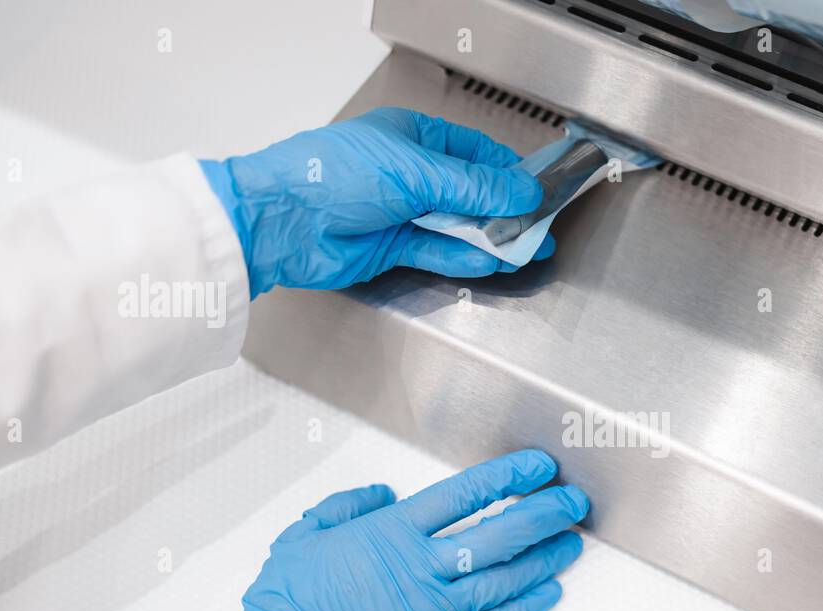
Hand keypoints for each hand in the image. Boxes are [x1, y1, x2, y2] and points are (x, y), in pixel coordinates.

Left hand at [199, 108, 554, 296]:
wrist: (283, 220)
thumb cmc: (334, 175)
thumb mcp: (416, 172)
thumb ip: (474, 187)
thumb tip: (522, 193)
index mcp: (414, 138)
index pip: (476, 155)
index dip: (510, 174)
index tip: (539, 193)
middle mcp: (410, 174)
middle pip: (471, 194)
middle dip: (505, 212)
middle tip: (539, 228)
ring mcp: (402, 213)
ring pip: (457, 227)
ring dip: (490, 239)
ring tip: (524, 250)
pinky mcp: (393, 247)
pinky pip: (438, 253)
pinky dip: (464, 258)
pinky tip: (490, 261)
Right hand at [241, 450, 587, 610]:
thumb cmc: (291, 603)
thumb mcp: (305, 536)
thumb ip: (346, 507)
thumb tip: (382, 494)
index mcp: (394, 534)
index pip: (466, 494)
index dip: (508, 478)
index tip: (537, 468)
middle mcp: (425, 567)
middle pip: (499, 533)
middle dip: (542, 514)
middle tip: (571, 503)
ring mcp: (437, 608)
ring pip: (504, 577)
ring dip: (543, 558)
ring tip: (571, 543)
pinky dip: (525, 608)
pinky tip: (550, 593)